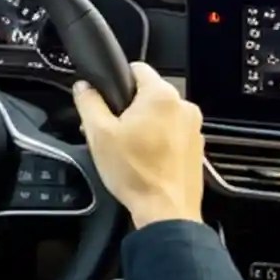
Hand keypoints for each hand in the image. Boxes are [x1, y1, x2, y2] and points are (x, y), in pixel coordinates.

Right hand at [73, 62, 204, 228]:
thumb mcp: (99, 135)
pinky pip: (172, 134)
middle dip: (128, 109)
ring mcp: (193, 129)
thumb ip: (89, 103)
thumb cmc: (138, 175)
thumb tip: (84, 88)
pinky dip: (158, 142)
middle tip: (111, 132)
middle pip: (148, 95)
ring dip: (144, 127)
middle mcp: (183, 107)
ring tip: (128, 151)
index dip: (116, 81)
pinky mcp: (196, 148)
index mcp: (161, 96)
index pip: (136, 68)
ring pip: (160, 116)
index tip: (107, 99)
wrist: (166, 211)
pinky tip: (144, 161)